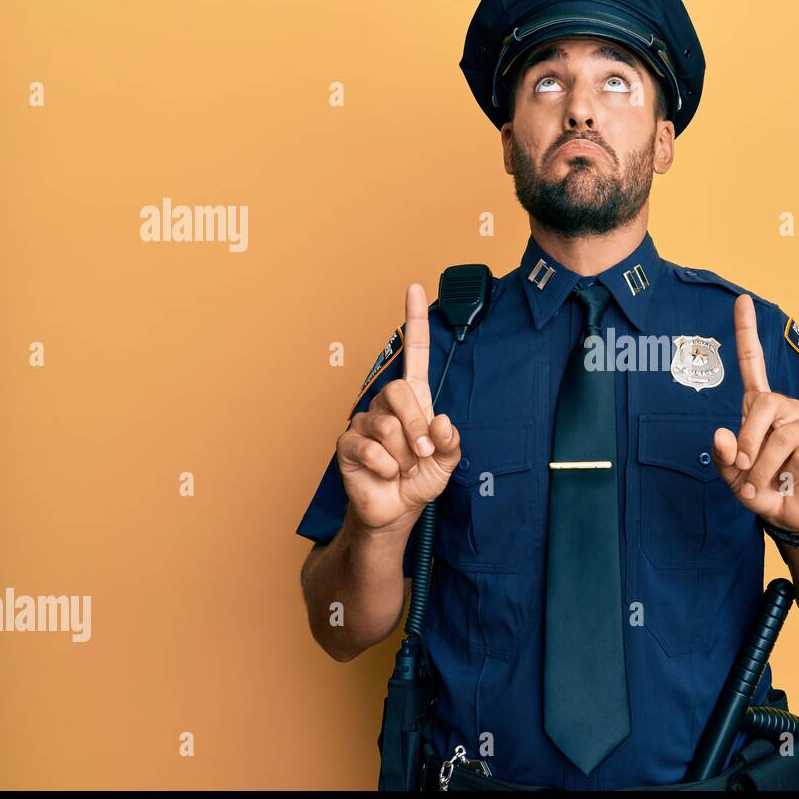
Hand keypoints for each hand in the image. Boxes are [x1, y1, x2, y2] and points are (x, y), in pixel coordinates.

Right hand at [336, 282, 461, 533]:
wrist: (395, 510)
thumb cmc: (420, 479)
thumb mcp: (447, 462)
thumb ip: (451, 442)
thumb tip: (441, 421)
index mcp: (414, 400)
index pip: (414, 353)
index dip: (415, 321)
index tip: (415, 287)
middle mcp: (386, 404)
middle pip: (399, 393)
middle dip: (416, 429)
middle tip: (422, 454)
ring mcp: (364, 422)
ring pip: (387, 427)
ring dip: (403, 456)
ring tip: (402, 468)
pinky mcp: (347, 444)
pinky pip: (370, 449)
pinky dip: (386, 468)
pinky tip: (385, 474)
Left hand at [711, 295, 798, 531]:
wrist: (794, 517)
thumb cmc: (763, 490)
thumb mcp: (734, 478)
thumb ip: (725, 458)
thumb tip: (723, 433)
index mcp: (760, 410)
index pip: (754, 364)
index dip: (747, 333)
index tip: (742, 300)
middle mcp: (787, 410)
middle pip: (766, 404)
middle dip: (749, 440)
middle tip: (745, 470)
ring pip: (784, 435)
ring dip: (768, 467)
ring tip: (767, 485)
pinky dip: (792, 475)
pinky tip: (795, 481)